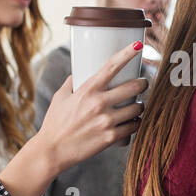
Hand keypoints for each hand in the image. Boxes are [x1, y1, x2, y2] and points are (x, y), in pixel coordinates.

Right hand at [35, 43, 147, 172]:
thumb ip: (71, 83)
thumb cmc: (54, 123)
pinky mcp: (111, 137)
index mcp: (87, 89)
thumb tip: (77, 73)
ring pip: (137, 108)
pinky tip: (133, 122)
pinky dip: (136, 123)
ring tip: (137, 106)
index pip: (111, 66)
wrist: (52, 150)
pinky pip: (134, 127)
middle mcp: (99, 103)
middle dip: (143, 83)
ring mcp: (106, 120)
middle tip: (142, 84)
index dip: (127, 53)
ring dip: (140, 106)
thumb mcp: (59, 98)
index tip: (138, 45)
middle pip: (134, 86)